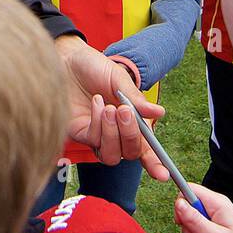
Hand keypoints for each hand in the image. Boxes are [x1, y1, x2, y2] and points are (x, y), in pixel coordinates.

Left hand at [55, 36, 169, 180]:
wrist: (67, 58)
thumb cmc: (95, 67)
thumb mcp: (119, 79)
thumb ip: (136, 99)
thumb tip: (159, 113)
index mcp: (132, 120)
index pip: (146, 148)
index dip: (155, 163)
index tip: (164, 174)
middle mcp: (116, 132)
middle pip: (129, 153)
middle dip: (130, 136)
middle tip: (125, 112)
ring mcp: (97, 135)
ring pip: (110, 155)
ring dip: (113, 133)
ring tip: (109, 107)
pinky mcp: (79, 133)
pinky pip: (93, 139)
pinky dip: (98, 123)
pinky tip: (96, 102)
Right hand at [174, 182, 232, 232]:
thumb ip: (194, 220)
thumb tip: (178, 203)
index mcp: (217, 203)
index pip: (189, 190)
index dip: (181, 205)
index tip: (183, 222)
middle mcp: (215, 207)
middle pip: (188, 210)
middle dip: (190, 229)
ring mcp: (214, 218)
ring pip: (191, 225)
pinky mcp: (213, 228)